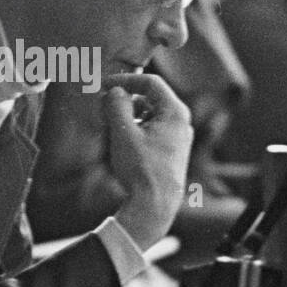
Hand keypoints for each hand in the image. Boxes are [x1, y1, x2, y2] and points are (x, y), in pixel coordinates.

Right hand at [103, 73, 192, 249]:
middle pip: (151, 98)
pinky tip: (122, 142)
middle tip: (104, 106)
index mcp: (175, 112)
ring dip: (129, 116)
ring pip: (150, 115)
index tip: (106, 85)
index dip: (126, 80)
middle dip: (126, 100)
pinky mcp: (172, 152)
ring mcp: (179, 138)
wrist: (154, 206)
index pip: (151, 82)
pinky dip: (136, 129)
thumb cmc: (141, 169)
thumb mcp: (123, 133)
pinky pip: (153, 130)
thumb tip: (115, 91)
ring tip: (110, 127)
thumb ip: (117, 105)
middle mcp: (181, 122)